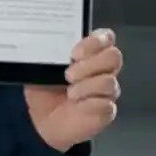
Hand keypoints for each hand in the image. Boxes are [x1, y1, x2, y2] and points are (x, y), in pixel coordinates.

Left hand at [25, 28, 122, 152]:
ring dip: (86, 86)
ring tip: (70, 92)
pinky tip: (77, 104)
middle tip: (69, 74)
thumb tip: (48, 43)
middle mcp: (103, 69)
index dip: (96, 41)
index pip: (106, 37)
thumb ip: (50, 53)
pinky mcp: (107, 109)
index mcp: (89, 53)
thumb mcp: (41, 66)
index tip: (74, 53)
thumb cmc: (44, 88)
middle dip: (90, 64)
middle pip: (114, 56)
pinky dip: (88, 103)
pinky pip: (106, 103)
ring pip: (109, 81)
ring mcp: (107, 90)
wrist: (42, 118)